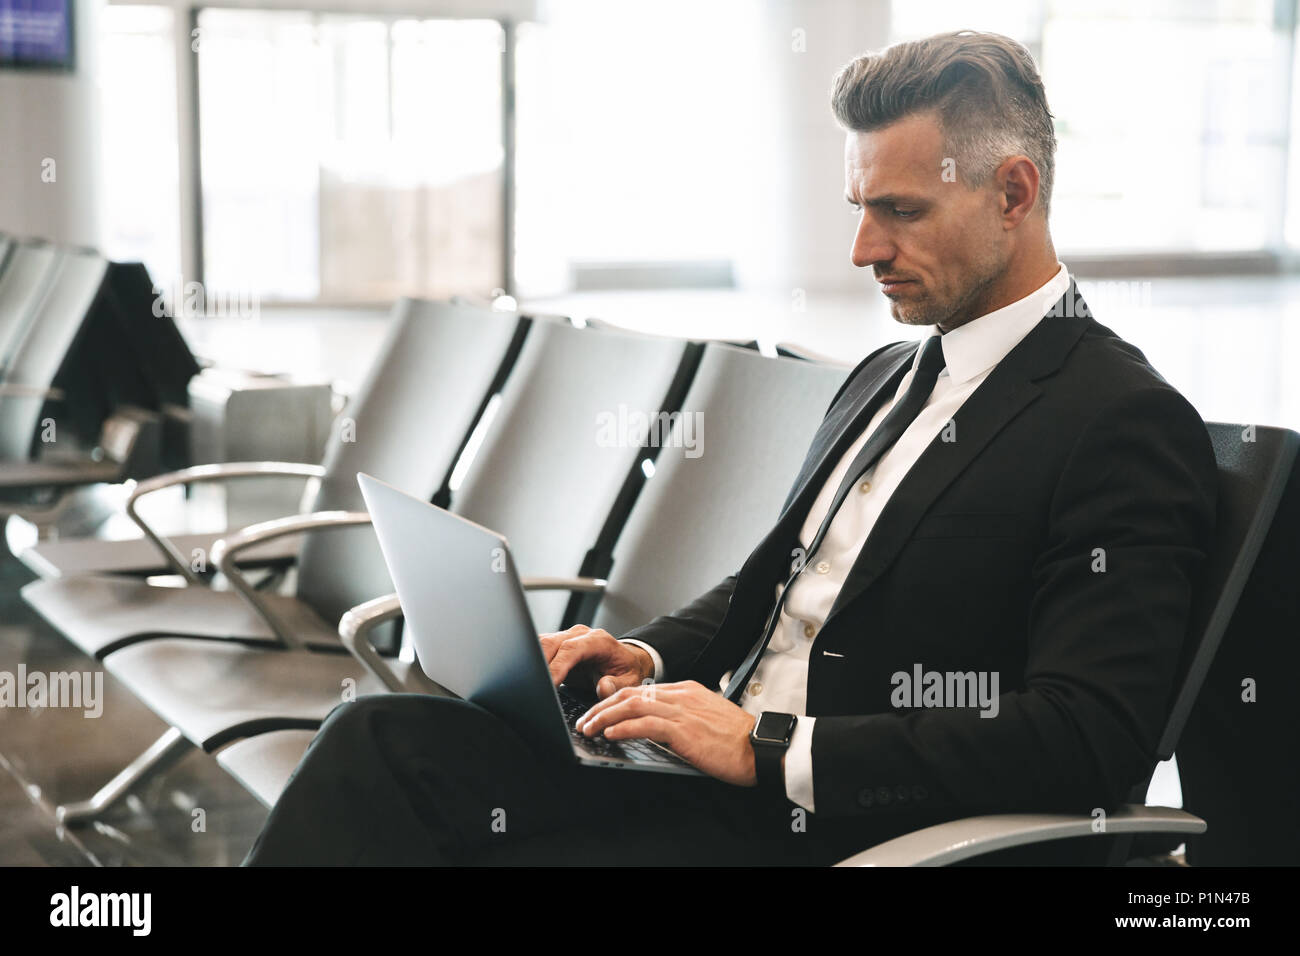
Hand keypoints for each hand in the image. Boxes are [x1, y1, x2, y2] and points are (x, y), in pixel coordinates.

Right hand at [540, 624, 653, 698]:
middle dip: (539, 666)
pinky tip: (531, 678)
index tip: (550, 684)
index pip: (571, 649)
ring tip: (530, 684)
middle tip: (534, 689)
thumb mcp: (629, 680)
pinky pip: (538, 649)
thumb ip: (617, 685)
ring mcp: (565, 637)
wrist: (624, 661)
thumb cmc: (625, 669)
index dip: (557, 666)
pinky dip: (532, 662)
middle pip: (550, 644)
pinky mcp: (556, 646)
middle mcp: (579, 635)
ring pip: (540, 644)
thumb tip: (603, 687)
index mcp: (598, 640)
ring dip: (533, 663)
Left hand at [575, 680, 757, 785]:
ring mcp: (681, 710)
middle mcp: (680, 696)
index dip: (614, 701)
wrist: (761, 747)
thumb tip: (657, 730)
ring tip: (589, 728)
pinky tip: (610, 733)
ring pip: (631, 706)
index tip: (599, 712)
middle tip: (585, 721)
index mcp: (685, 691)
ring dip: (604, 717)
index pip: (640, 690)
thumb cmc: (738, 741)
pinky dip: (623, 727)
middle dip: (602, 706)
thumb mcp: (705, 721)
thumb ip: (681, 719)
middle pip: (629, 694)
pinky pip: (645, 724)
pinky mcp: (683, 729)